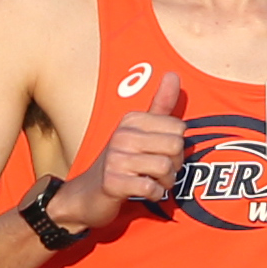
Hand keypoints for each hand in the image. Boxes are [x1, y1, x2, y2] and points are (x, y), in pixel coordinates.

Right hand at [49, 71, 184, 233]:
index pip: (178, 128)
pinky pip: (150, 188)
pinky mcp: (113, 183)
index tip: (161, 153)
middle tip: (160, 171)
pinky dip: (155, 194)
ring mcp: (115, 159)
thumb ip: (160, 105)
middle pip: (175, 147)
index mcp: (132, 120)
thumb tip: (173, 73)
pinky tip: (146, 192)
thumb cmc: (121, 161)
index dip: (177, 146)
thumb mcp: (139, 131)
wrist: (88, 194)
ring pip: (165, 168)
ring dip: (166, 182)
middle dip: (175, 165)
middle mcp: (122, 135)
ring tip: (154, 182)